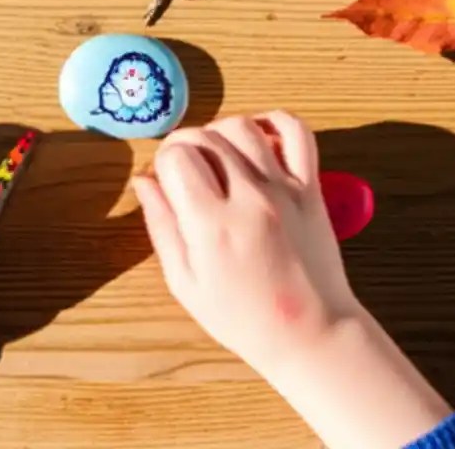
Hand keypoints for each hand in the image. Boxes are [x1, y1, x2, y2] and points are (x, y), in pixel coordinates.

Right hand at [132, 111, 360, 372]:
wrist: (310, 333)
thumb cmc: (242, 317)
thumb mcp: (184, 281)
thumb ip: (161, 225)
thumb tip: (143, 180)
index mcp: (211, 224)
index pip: (177, 156)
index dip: (163, 161)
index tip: (166, 181)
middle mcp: (248, 198)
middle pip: (205, 136)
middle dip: (185, 144)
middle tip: (186, 170)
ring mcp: (284, 189)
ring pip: (243, 127)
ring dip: (220, 132)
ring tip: (217, 157)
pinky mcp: (311, 187)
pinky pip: (297, 132)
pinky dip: (274, 122)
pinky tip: (258, 137)